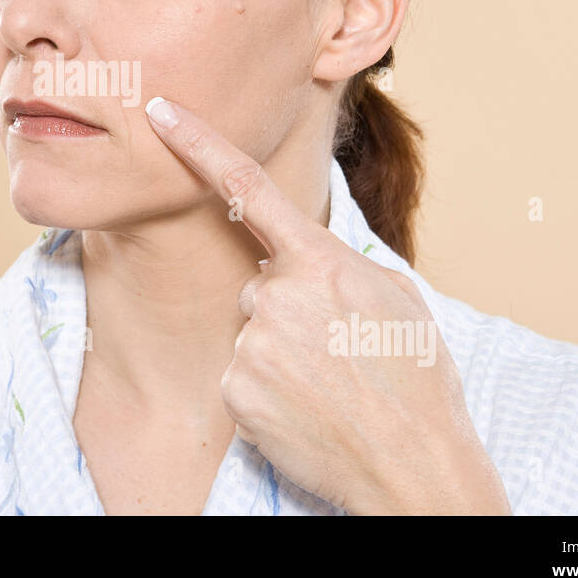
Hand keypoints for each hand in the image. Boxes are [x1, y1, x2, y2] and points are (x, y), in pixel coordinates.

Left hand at [145, 97, 510, 514]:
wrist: (414, 465)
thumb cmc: (417, 379)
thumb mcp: (399, 298)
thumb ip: (344, 266)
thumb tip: (308, 266)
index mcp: (320, 261)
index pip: (246, 187)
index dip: (197, 143)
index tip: (161, 112)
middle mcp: (276, 295)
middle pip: (259, 285)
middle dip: (289, 309)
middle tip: (337, 349)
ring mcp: (252, 344)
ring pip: (252, 332)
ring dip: (281, 352)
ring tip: (330, 384)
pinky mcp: (236, 390)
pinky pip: (242, 375)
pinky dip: (268, 390)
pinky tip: (306, 408)